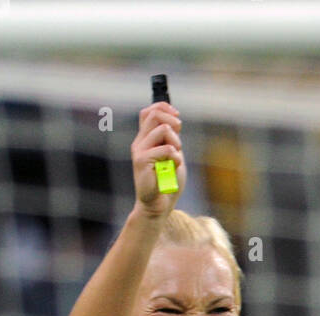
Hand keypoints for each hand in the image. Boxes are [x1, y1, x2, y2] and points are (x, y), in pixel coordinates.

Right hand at [131, 101, 185, 217]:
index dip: (163, 107)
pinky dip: (176, 158)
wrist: (158, 205)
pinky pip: (166, 150)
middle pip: (154, 115)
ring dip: (177, 143)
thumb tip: (175, 120)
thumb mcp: (173, 156)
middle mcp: (140, 142)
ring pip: (163, 130)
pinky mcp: (142, 161)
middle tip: (179, 139)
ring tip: (176, 159)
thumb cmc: (167, 182)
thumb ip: (171, 140)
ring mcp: (140, 151)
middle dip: (173, 122)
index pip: (148, 112)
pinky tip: (174, 168)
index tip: (177, 116)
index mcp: (146, 139)